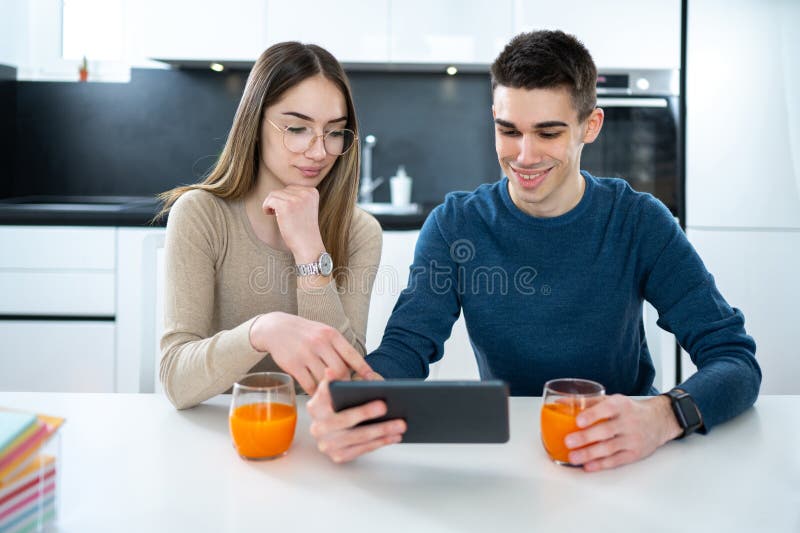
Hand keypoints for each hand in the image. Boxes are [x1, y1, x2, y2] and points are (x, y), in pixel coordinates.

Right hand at [250, 312, 373, 393]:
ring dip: (331, 390)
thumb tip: (355, 369)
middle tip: (349, 392)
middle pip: (340, 370)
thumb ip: (338, 348)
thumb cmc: (304, 333)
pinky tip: (318, 394)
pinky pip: (309, 384)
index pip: (351, 354)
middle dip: (346, 383)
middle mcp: (319, 342)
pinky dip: (315, 392)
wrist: (275, 327)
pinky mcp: (293, 365)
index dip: (363, 369)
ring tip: (335, 396)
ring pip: (325, 379)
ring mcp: (305, 353)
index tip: (372, 380)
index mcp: (330, 334)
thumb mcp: (323, 332)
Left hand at [262, 186, 324, 262]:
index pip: (291, 188)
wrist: (307, 244)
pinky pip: (269, 200)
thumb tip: (277, 191)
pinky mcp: (286, 206)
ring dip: (271, 204)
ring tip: (275, 214)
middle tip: (281, 215)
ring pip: (274, 194)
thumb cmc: (304, 229)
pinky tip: (270, 214)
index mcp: (312, 192)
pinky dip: (266, 207)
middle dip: (278, 202)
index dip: (285, 199)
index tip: (288, 211)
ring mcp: (296, 199)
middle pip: (282, 190)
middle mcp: (306, 193)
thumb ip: (298, 196)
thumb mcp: (306, 208)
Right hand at [308, 369, 405, 462]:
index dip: (331, 386)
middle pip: (344, 419)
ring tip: (400, 424)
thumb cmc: (343, 406)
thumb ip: (341, 383)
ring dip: (382, 430)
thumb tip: (338, 373)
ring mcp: (327, 444)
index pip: (324, 393)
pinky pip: (363, 449)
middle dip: (365, 412)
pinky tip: (395, 436)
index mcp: (316, 406)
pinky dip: (381, 442)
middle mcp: (318, 427)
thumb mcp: (340, 392)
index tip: (344, 378)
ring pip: (358, 437)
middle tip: (385, 406)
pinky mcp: (338, 456)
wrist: (336, 432)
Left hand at [563, 394, 681, 471]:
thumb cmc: (629, 410)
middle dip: (586, 437)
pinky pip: (616, 460)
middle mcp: (628, 422)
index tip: (578, 421)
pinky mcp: (635, 454)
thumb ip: (589, 401)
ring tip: (573, 457)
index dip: (592, 415)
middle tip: (568, 442)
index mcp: (621, 405)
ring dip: (589, 454)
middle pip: (606, 431)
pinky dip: (601, 464)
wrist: (658, 421)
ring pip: (610, 448)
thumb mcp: (613, 400)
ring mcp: (632, 439)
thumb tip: (561, 401)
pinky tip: (588, 466)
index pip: (607, 408)